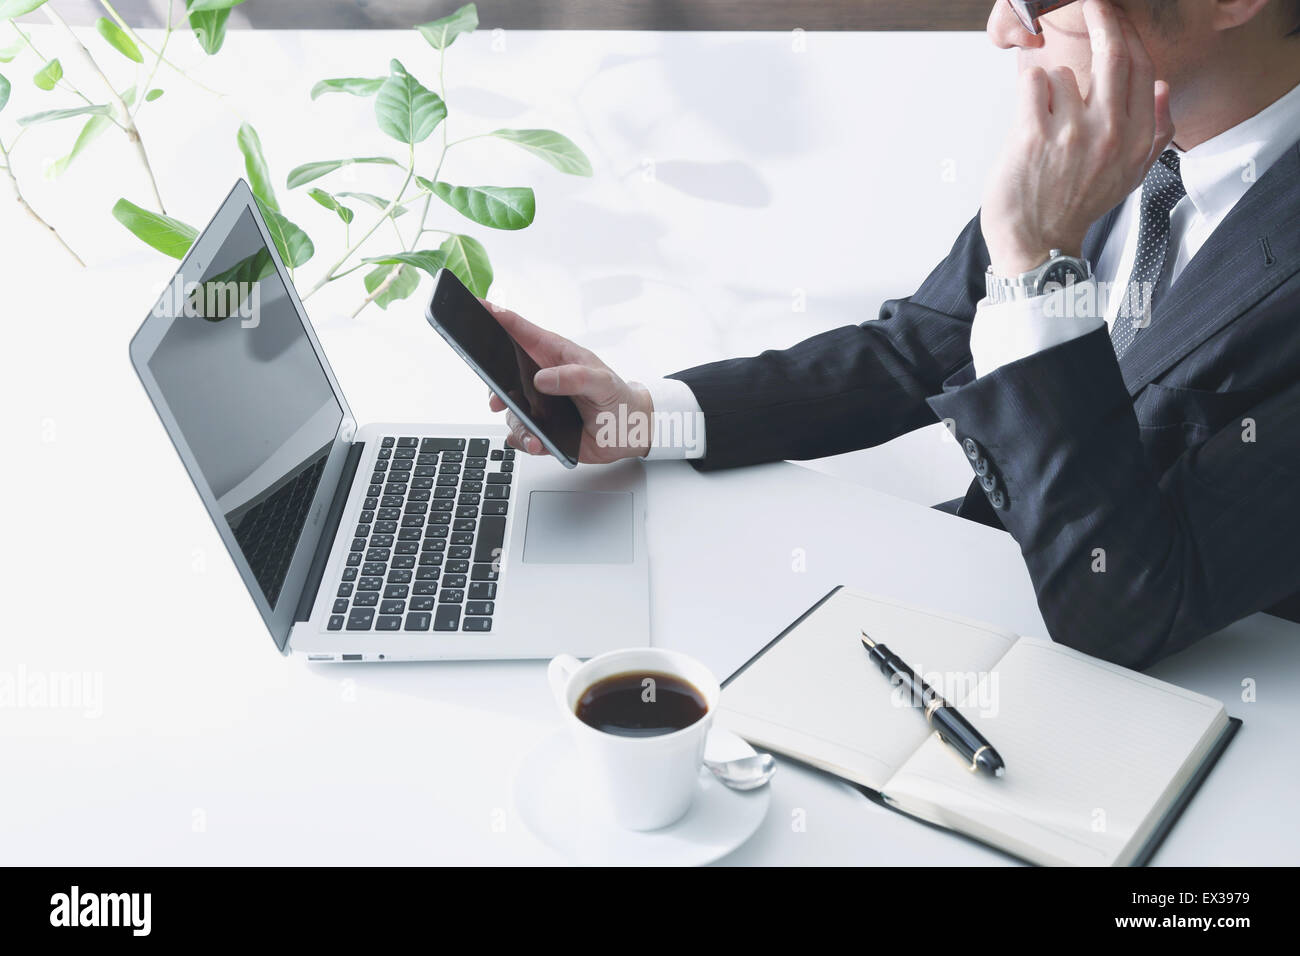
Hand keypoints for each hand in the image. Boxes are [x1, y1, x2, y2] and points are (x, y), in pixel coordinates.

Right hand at [481, 301, 654, 463]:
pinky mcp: (541, 427)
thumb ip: (575, 377)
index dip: (495, 315)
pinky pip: (521, 433)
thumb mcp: (604, 383)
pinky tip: (538, 443)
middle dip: (493, 385)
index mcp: (555, 355)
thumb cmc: (619, 398)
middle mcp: (542, 377)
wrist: (630, 433)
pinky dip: (524, 440)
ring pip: (509, 409)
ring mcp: (539, 403)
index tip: (474, 305)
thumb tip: (541, 379)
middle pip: (502, 371)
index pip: (520, 330)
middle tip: (496, 401)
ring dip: (516, 423)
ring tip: (534, 437)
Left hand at [980, 0, 1174, 274]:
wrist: (1038, 244)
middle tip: (1093, 7)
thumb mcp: (1129, 176)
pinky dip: (1028, 92)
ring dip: (1049, 89)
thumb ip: (1154, 133)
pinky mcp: (1033, 136)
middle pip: (1114, 55)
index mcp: (1135, 140)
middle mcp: (1109, 134)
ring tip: (1045, 122)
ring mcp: (1070, 134)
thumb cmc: (1076, 207)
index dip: (1128, 35)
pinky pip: (1033, 82)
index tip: (1116, 17)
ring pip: (1062, 75)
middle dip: (1104, 20)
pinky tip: (1029, 118)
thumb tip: (1162, 89)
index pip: (1142, 69)